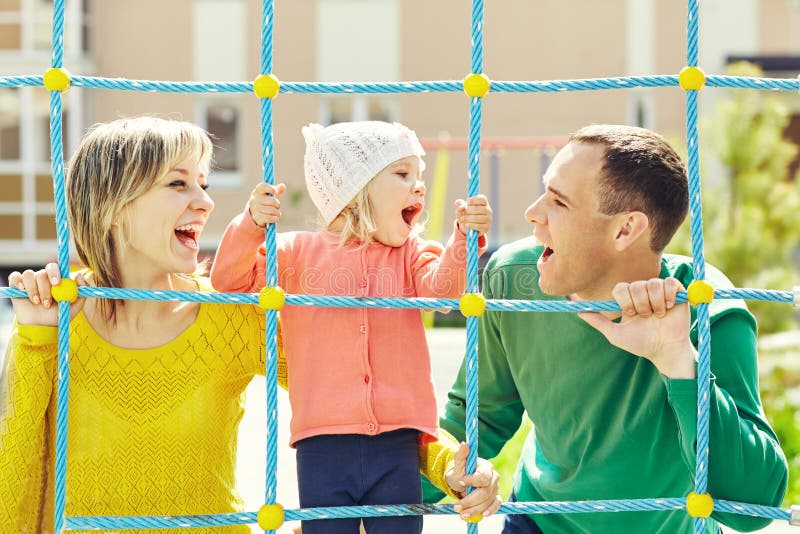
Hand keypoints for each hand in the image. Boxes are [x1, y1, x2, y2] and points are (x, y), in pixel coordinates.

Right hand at [9, 263, 87, 325]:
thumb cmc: (59, 315)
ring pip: (29, 275)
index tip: (56, 283)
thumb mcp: (75, 305)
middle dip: (44, 284)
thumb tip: (80, 275)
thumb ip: (81, 290)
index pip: (55, 268)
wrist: (42, 327)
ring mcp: (30, 281)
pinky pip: (15, 277)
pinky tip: (22, 291)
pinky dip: (18, 282)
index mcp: (56, 279)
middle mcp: (43, 278)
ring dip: (34, 290)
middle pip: (42, 272)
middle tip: (47, 296)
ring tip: (38, 303)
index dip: (55, 273)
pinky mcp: (17, 285)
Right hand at [247, 182, 285, 226]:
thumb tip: (283, 186)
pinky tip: (275, 218)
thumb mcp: (269, 194)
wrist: (255, 213)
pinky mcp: (257, 217)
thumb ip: (276, 189)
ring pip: (272, 210)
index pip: (263, 186)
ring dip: (277, 212)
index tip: (275, 192)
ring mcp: (255, 208)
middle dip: (277, 204)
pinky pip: (270, 218)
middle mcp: (255, 199)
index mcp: (258, 191)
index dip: (271, 189)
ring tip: (277, 213)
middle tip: (277, 206)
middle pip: (272, 201)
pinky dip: (275, 218)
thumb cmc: (264, 201)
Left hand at [445, 441, 501, 519]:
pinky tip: (482, 516)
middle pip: (485, 492)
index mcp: (486, 467)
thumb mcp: (457, 464)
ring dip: (475, 509)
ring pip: (488, 501)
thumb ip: (460, 455)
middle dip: (470, 500)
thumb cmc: (460, 471)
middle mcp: (493, 477)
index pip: (482, 476)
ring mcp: (495, 488)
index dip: (472, 481)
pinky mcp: (495, 497)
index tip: (460, 482)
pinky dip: (490, 511)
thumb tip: (464, 444)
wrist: (461, 481)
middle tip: (456, 507)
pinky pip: (496, 505)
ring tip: (462, 514)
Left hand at [455, 194, 491, 235]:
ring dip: (468, 218)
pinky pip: (479, 226)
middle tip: (464, 212)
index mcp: (484, 202)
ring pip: (478, 218)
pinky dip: (471, 225)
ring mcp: (488, 219)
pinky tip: (466, 224)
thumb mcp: (461, 208)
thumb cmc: (466, 213)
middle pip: (479, 209)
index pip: (482, 199)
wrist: (468, 226)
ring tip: (462, 219)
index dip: (474, 200)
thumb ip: (459, 204)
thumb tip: (461, 207)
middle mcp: (488, 210)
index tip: (467, 202)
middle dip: (469, 210)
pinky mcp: (486, 227)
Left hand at [578, 277, 696, 378]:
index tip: (630, 314)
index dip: (625, 300)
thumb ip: (598, 322)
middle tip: (646, 317)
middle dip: (641, 304)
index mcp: (628, 300)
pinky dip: (668, 295)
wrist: (665, 350)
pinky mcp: (676, 292)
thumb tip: (578, 312)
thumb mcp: (616, 335)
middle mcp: (643, 293)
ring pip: (653, 283)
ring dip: (655, 303)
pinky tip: (668, 307)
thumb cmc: (641, 343)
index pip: (621, 288)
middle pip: (636, 285)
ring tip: (659, 316)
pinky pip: (670, 282)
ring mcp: (659, 291)